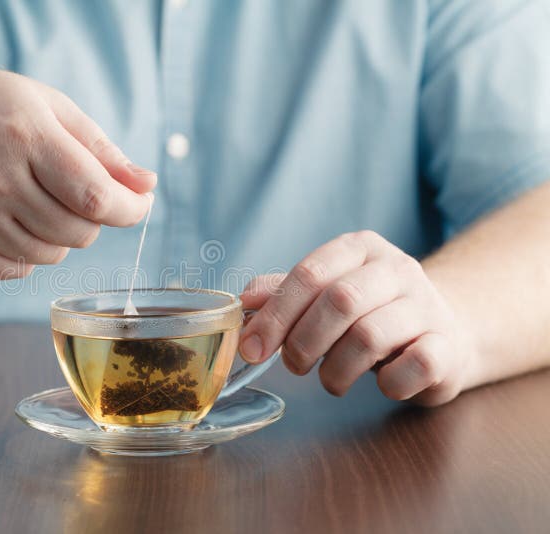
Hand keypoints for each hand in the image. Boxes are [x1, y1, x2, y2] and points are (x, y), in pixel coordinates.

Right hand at [0, 64, 155, 278]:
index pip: (94, 195)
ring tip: (32, 198)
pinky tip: (4, 216)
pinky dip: (26, 250)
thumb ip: (99, 148)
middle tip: (74, 193)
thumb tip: (146, 186)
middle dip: (92, 219)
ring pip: (52, 254)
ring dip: (59, 234)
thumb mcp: (43, 107)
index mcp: (22, 133)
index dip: (129, 209)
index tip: (139, 206)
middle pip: (79, 231)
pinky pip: (17, 270)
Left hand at [239, 231, 476, 405]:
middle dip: (303, 342)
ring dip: (337, 370)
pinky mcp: (449, 345)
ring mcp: (427, 305)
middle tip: (293, 366)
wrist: (446, 330)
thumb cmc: (372, 312)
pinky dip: (389, 384)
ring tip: (332, 379)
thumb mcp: (327, 292)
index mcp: (359, 249)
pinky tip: (381, 383)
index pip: (309, 274)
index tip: (253, 347)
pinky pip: (414, 365)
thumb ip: (284, 293)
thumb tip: (243, 302)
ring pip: (370, 336)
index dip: (275, 315)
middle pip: (339, 301)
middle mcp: (397, 269)